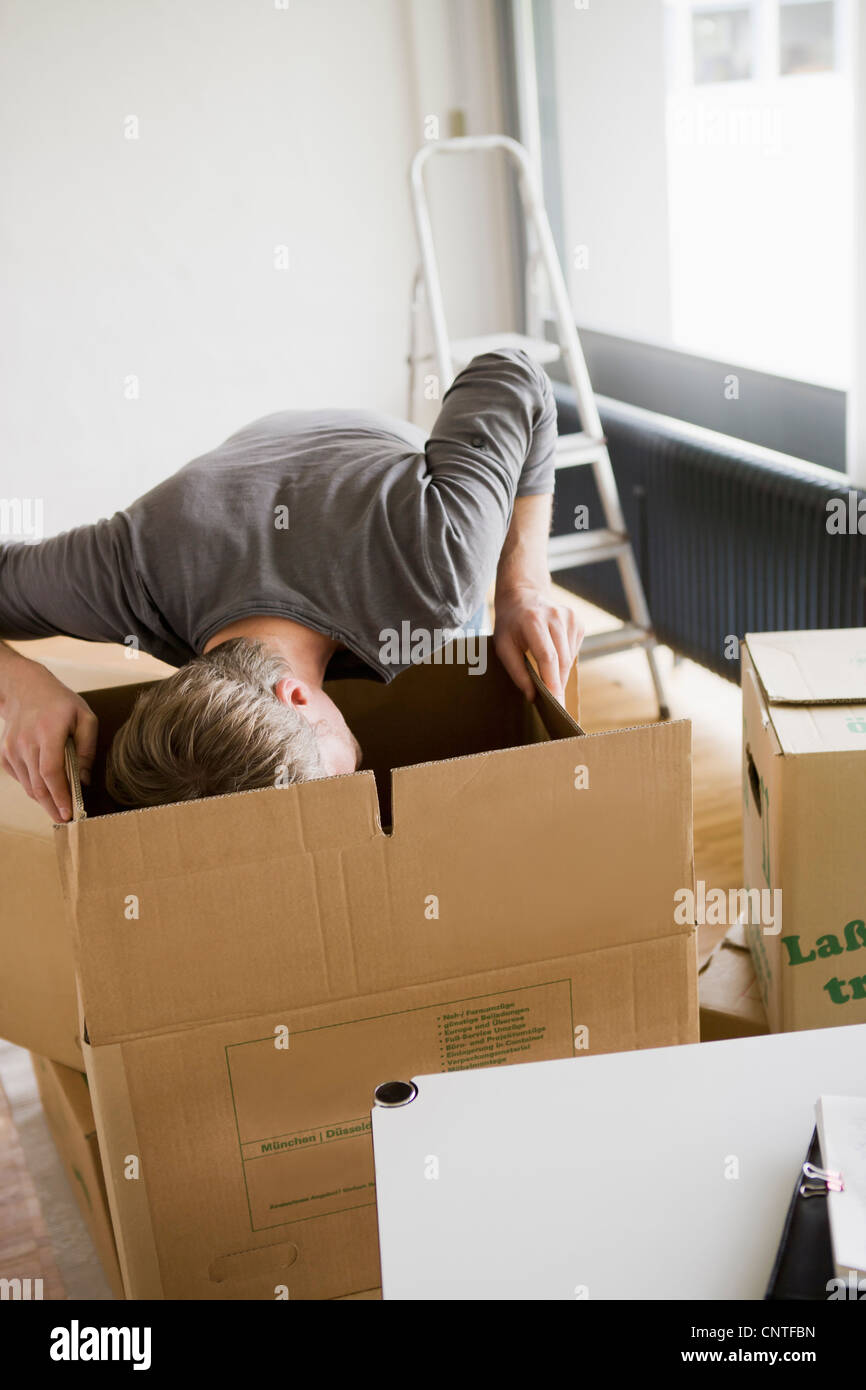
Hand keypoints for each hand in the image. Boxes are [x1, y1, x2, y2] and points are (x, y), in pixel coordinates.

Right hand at [0, 658, 97, 820]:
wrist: (25, 688)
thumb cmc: (59, 703)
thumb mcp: (85, 718)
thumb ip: (87, 749)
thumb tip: (84, 780)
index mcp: (48, 731)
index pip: (51, 771)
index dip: (60, 795)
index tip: (69, 813)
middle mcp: (26, 741)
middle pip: (38, 784)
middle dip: (53, 807)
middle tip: (66, 820)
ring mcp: (12, 748)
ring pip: (28, 785)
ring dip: (44, 800)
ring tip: (59, 807)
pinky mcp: (5, 753)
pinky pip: (20, 778)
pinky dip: (32, 787)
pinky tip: (45, 787)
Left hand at [494, 588, 583, 704]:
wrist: (522, 595)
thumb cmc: (510, 625)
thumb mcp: (503, 646)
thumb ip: (516, 672)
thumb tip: (532, 696)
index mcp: (533, 620)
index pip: (548, 657)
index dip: (552, 682)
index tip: (556, 703)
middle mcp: (555, 616)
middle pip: (562, 660)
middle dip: (558, 685)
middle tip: (555, 706)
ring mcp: (570, 617)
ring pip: (569, 658)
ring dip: (559, 674)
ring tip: (546, 676)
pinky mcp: (578, 621)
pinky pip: (573, 651)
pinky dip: (564, 660)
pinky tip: (552, 654)